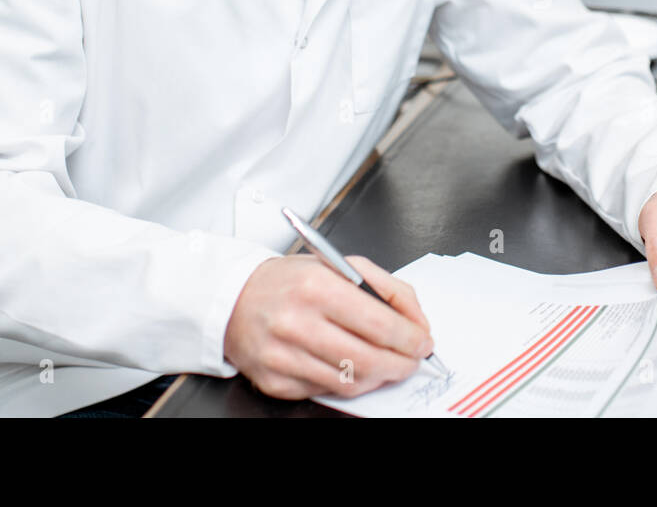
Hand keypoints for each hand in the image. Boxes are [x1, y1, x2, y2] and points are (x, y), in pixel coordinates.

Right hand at [224, 254, 434, 400]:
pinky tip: (350, 365)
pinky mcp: (274, 381)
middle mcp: (296, 323)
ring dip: (379, 376)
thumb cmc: (291, 281)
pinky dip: (347, 382)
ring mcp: (283, 357)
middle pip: (368, 359)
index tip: (423, 342)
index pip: (379, 324)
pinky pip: (325, 391)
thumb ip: (386, 288)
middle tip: (412, 359)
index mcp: (316, 288)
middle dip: (401, 364)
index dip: (410, 339)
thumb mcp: (340, 265)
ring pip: (350, 382)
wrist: (234, 299)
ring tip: (386, 363)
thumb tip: (417, 321)